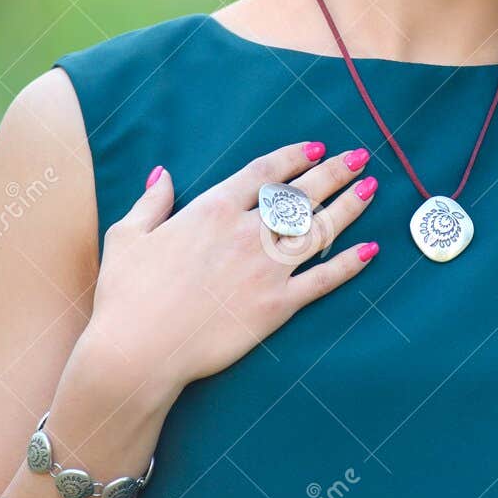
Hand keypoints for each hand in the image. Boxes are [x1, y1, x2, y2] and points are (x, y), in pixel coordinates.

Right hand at [85, 143, 378, 408]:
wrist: (138, 350)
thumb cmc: (127, 294)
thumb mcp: (129, 236)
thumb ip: (151, 202)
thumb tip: (163, 174)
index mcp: (212, 209)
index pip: (264, 172)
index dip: (294, 156)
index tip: (316, 147)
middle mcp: (246, 233)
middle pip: (301, 194)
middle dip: (334, 172)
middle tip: (358, 158)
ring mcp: (266, 269)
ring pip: (319, 229)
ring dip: (349, 207)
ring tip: (370, 190)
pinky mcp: (278, 306)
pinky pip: (323, 279)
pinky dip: (349, 264)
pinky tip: (370, 250)